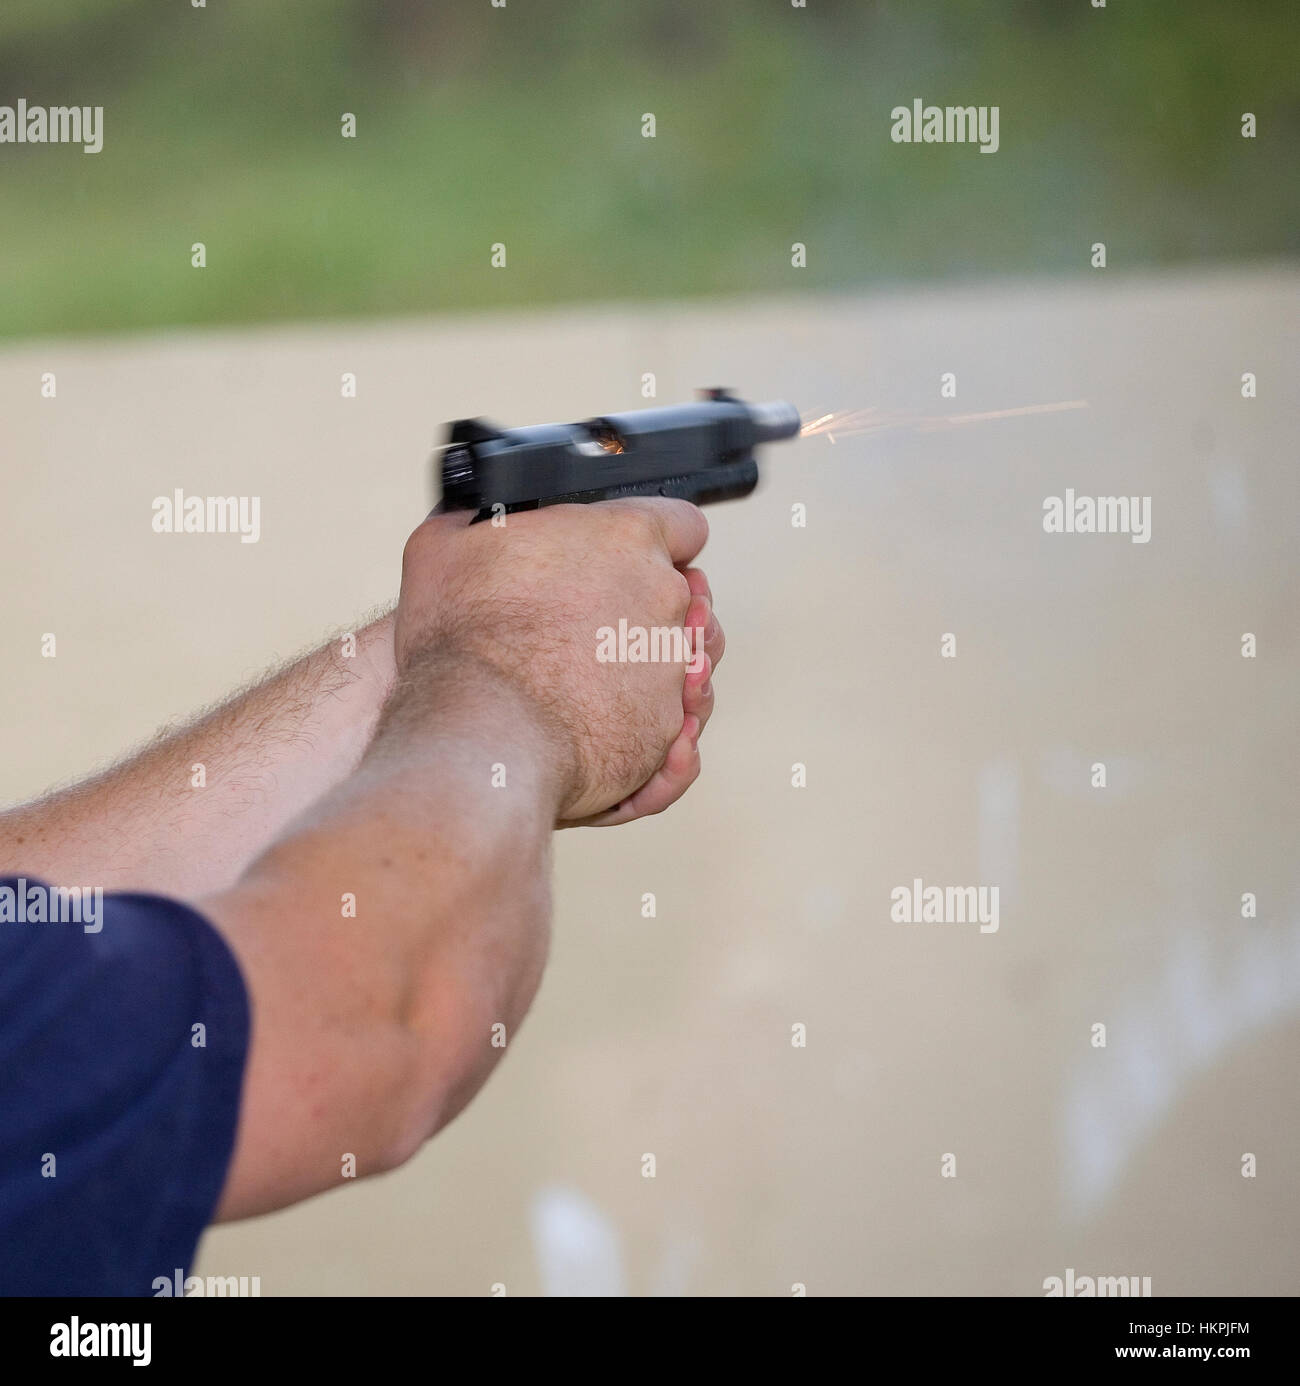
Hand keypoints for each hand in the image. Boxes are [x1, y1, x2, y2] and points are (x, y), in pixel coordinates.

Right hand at [395, 498, 710, 820]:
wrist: (480, 735)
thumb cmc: (464, 643)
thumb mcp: (442, 550)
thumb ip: (474, 523)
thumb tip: (468, 520)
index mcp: (624, 539)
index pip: (681, 524)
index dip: (658, 542)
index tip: (631, 561)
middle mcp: (663, 598)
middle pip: (686, 598)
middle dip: (649, 611)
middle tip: (597, 627)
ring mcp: (670, 667)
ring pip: (684, 665)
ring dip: (649, 669)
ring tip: (595, 682)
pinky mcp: (663, 727)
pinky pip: (668, 724)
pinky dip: (640, 724)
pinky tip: (601, 723)